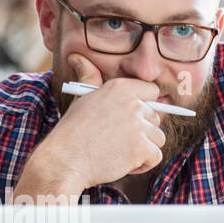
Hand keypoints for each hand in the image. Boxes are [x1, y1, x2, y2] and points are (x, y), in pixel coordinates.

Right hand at [15, 54, 164, 197]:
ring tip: (120, 153)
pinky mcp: (142, 148)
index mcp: (120, 88)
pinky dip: (143, 165)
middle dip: (142, 132)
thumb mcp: (82, 99)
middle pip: (155, 117)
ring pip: (158, 138)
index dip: (146, 106)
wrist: (65, 161)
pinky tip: (124, 164)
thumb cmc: (71, 132)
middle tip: (119, 140)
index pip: (152, 91)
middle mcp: (133, 103)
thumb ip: (90, 78)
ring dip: (144, 149)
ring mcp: (139, 126)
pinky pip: (156, 156)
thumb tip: (77, 58)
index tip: (135, 118)